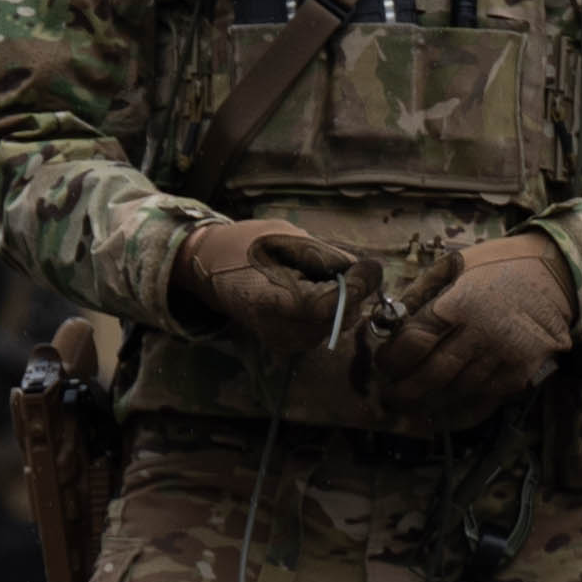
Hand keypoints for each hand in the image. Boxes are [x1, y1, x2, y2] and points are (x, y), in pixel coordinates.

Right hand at [169, 216, 360, 359]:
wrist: (209, 268)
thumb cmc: (245, 245)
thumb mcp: (286, 238)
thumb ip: (327, 256)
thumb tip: (366, 271)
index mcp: (271, 300)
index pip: (328, 306)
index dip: (357, 287)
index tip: (372, 266)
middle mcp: (277, 329)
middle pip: (337, 320)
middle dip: (352, 294)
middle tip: (349, 268)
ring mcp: (281, 340)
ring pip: (334, 327)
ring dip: (342, 302)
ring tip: (324, 277)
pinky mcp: (285, 343)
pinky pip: (322, 330)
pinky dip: (329, 311)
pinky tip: (314, 291)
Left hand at [365, 232, 573, 429]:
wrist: (559, 272)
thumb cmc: (500, 264)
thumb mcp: (455, 264)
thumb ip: (421, 291)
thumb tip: (388, 320)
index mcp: (460, 304)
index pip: (414, 342)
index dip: (391, 359)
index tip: (383, 365)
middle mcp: (481, 334)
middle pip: (431, 375)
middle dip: (403, 392)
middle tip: (388, 398)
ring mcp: (503, 357)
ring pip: (456, 392)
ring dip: (429, 404)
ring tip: (411, 406)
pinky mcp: (522, 372)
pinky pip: (484, 400)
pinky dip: (461, 411)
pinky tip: (443, 414)